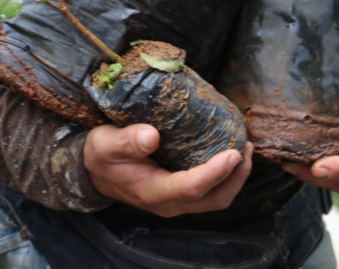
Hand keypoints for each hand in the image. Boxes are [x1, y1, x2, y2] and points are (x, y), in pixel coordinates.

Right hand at [83, 123, 252, 217]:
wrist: (93, 172)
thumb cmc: (101, 155)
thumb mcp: (106, 143)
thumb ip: (127, 140)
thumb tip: (152, 136)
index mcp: (153, 192)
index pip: (191, 188)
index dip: (215, 172)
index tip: (233, 152)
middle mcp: (169, 202)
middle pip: (213, 199)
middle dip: (236, 177)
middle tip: (246, 147)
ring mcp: (176, 200)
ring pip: (215, 198)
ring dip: (234, 177)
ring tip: (244, 149)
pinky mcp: (179, 192)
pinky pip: (209, 191)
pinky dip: (224, 175)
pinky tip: (227, 152)